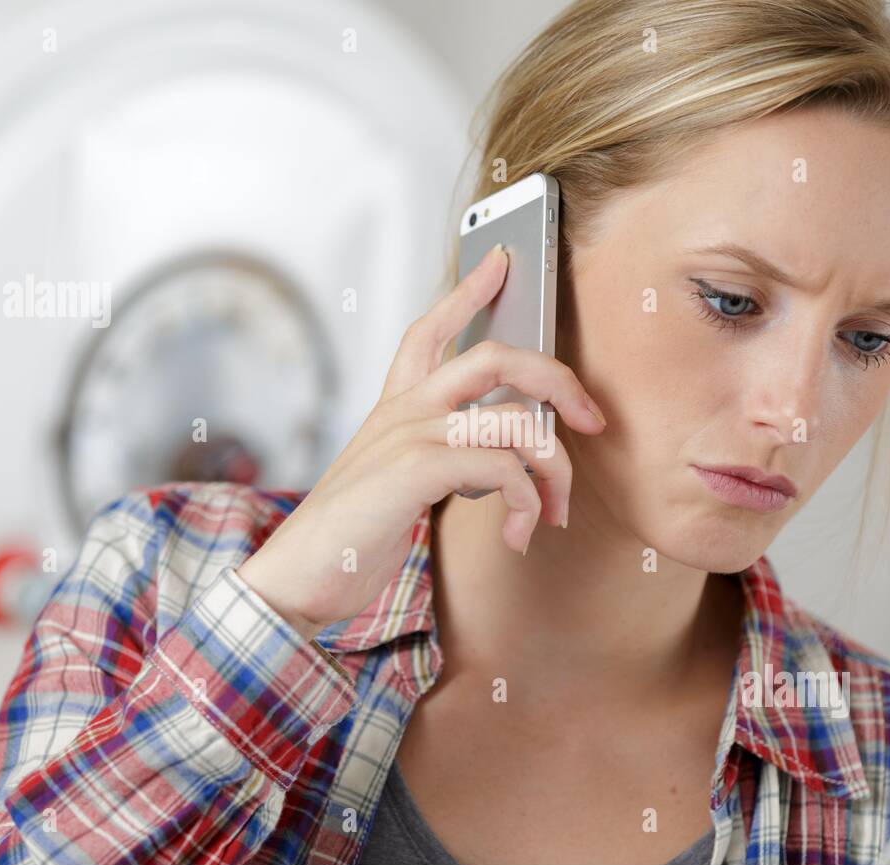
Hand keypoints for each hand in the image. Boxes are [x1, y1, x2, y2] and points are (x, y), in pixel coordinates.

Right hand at [236, 243, 607, 641]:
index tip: (500, 261)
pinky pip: (503, 464)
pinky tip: (519, 534)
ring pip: (516, 418)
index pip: (429, 330)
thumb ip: (439, 460)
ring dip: (555, 471)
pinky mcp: (415, 468)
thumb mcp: (397, 486)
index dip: (468, 291)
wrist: (297, 577)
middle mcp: (403, 411)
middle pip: (494, 357)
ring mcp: (409, 434)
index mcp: (395, 410)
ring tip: (551, 514)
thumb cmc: (352, 537)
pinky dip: (526, 502)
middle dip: (559, 379)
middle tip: (592, 419)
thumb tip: (503, 462)